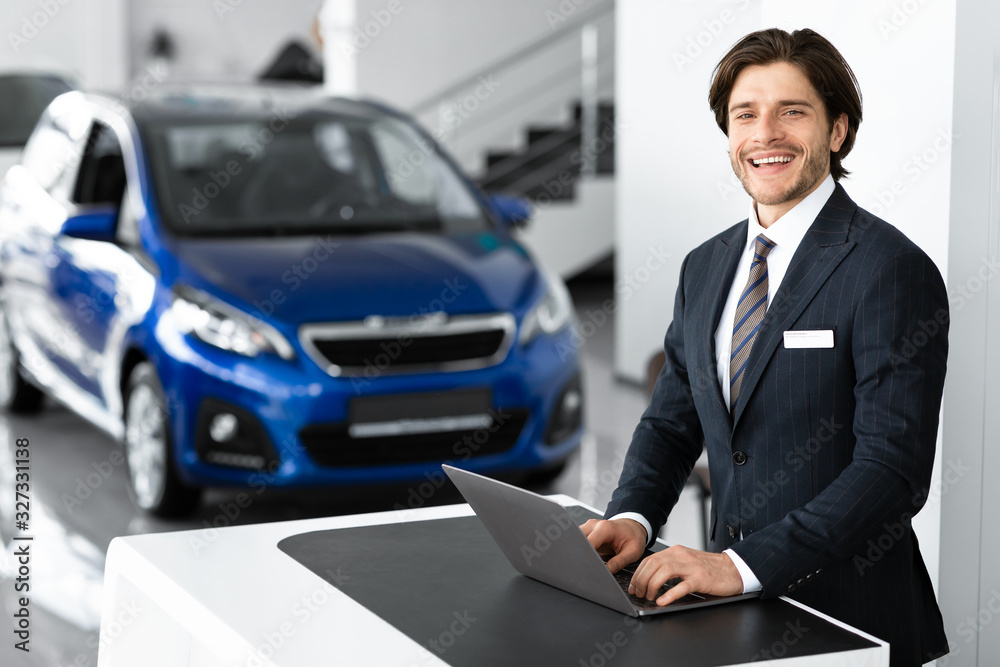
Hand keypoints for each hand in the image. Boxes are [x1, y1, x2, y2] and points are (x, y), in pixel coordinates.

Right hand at [579, 518, 646, 573]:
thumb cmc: (633, 537)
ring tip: (584, 563)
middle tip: (583, 567)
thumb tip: (606, 572)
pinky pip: (577, 540)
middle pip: (577, 539)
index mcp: (605, 528)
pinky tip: (584, 558)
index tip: (586, 567)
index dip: (586, 555)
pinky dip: (579, 550)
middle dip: (578, 553)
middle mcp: (593, 525)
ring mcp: (588, 528)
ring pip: (574, 539)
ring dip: (578, 551)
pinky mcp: (586, 532)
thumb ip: (619, 562)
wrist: (632, 527)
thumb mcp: (633, 552)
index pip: (588, 542)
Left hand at [629, 545, 743, 605]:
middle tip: (638, 593)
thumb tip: (650, 578)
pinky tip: (662, 601)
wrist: (733, 569)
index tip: (633, 585)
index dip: (638, 573)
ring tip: (649, 597)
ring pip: (664, 572)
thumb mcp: (686, 562)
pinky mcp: (701, 579)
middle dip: (641, 580)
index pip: (650, 560)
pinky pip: (682, 586)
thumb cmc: (709, 568)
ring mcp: (691, 567)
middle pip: (653, 564)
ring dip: (652, 585)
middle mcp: (682, 556)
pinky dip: (669, 594)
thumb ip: (671, 566)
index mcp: (676, 552)